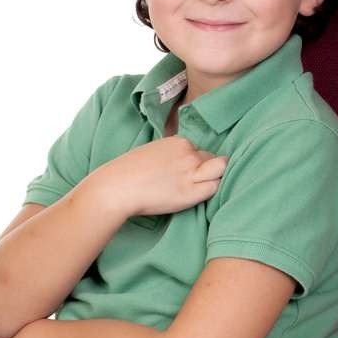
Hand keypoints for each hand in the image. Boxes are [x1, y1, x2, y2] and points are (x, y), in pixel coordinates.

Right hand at [96, 136, 228, 218]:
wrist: (117, 187)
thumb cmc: (126, 173)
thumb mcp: (151, 153)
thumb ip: (168, 155)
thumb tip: (175, 166)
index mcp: (178, 142)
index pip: (197, 151)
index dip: (196, 163)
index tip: (187, 173)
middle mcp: (187, 153)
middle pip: (211, 159)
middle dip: (208, 169)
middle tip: (197, 183)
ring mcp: (191, 171)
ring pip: (219, 170)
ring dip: (215, 178)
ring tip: (204, 188)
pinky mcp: (190, 191)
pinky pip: (214, 187)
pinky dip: (213, 190)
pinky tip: (202, 195)